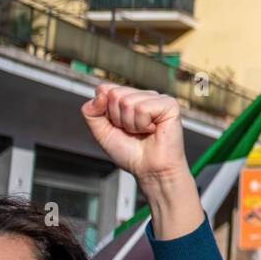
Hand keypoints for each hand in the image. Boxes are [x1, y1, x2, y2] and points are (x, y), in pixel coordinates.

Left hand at [81, 83, 202, 239]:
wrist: (149, 170)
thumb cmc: (131, 153)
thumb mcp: (102, 132)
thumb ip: (91, 112)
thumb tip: (100, 93)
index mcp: (129, 97)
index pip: (105, 89)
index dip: (105, 111)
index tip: (117, 127)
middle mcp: (143, 95)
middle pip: (114, 94)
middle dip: (118, 119)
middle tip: (132, 131)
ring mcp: (157, 98)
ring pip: (128, 102)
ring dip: (131, 124)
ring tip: (143, 132)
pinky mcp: (169, 105)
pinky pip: (143, 108)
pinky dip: (143, 124)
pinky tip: (153, 130)